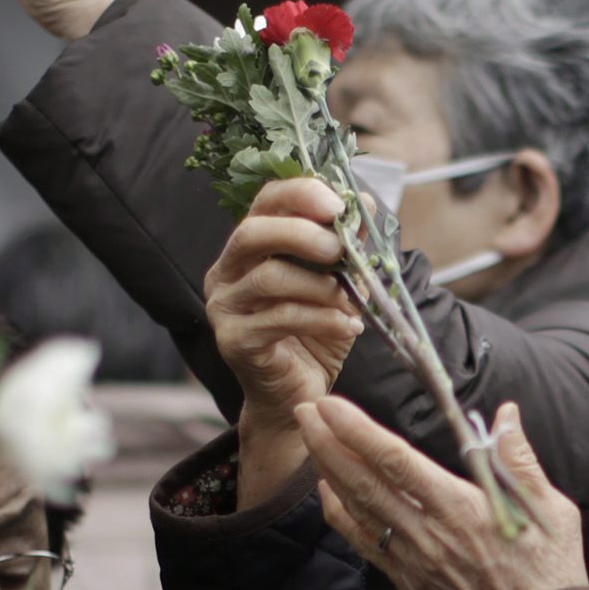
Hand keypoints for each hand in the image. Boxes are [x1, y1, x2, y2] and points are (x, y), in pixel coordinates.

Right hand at [207, 177, 363, 503]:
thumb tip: (365, 204)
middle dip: (303, 233)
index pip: (263, 202)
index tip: (339, 204)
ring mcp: (223, 308)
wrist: (297, 395)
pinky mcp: (234, 341)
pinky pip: (280, 319)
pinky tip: (350, 326)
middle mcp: (225, 272)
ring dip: (321, 285)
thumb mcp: (339, 283)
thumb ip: (348, 245)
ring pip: (269, 277)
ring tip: (353, 300)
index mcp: (247, 248)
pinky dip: (323, 319)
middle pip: (252, 233)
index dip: (300, 194)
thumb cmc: (315, 333)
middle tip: (340, 248)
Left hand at [299, 397, 588, 589]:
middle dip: (328, 442)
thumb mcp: (552, 510)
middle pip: (363, 482)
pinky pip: (364, 543)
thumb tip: (506, 413)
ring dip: (329, 470)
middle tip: (304, 408)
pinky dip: (340, 514)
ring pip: (357, 510)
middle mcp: (427, 533)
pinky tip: (329, 490)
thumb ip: (520, 460)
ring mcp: (412, 560)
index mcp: (461, 509)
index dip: (358, 430)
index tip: (331, 404)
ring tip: (310, 437)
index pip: (396, 461)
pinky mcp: (407, 581)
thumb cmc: (550, 571)